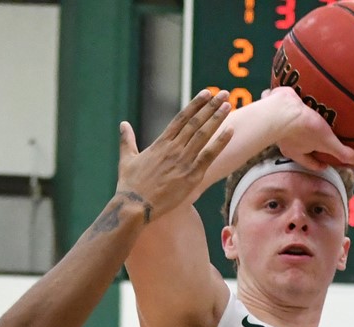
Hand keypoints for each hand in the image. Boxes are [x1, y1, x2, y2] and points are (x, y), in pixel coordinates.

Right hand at [116, 89, 234, 220]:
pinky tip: (230, 130)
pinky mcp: (191, 175)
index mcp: (160, 143)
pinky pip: (209, 155)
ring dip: (217, 119)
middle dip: (211, 107)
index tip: (207, 93)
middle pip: (195, 122)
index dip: (196, 105)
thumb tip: (123, 124)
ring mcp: (183, 161)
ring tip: (228, 105)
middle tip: (223, 94)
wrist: (135, 205)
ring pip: (203, 135)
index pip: (182, 118)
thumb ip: (127, 140)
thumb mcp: (126, 158)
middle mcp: (173, 148)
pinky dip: (220, 142)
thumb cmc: (130, 185)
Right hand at [263, 87, 353, 169]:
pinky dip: (291, 105)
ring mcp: (280, 123)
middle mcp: (285, 140)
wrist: (282, 109)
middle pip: (299, 145)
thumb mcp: (327, 142)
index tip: (326, 164)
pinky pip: (285, 108)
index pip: (309, 162)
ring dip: (300, 125)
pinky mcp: (278, 107)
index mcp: (296, 151)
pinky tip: (301, 98)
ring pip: (291, 127)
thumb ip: (341, 152)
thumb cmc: (303, 129)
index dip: (318, 164)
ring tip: (312, 118)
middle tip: (319, 139)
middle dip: (308, 143)